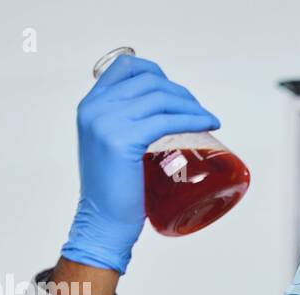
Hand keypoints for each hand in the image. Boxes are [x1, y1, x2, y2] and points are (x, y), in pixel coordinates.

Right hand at [60, 54, 219, 274]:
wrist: (103, 222)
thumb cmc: (115, 192)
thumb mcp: (111, 146)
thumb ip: (125, 126)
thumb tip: (160, 118)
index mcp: (91, 105)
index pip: (126, 67)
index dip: (157, 74)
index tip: (177, 94)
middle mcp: (95, 108)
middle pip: (149, 81)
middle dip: (181, 93)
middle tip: (200, 113)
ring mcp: (107, 122)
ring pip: (161, 98)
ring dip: (192, 105)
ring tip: (208, 120)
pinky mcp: (123, 140)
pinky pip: (166, 120)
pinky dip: (193, 118)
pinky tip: (208, 123)